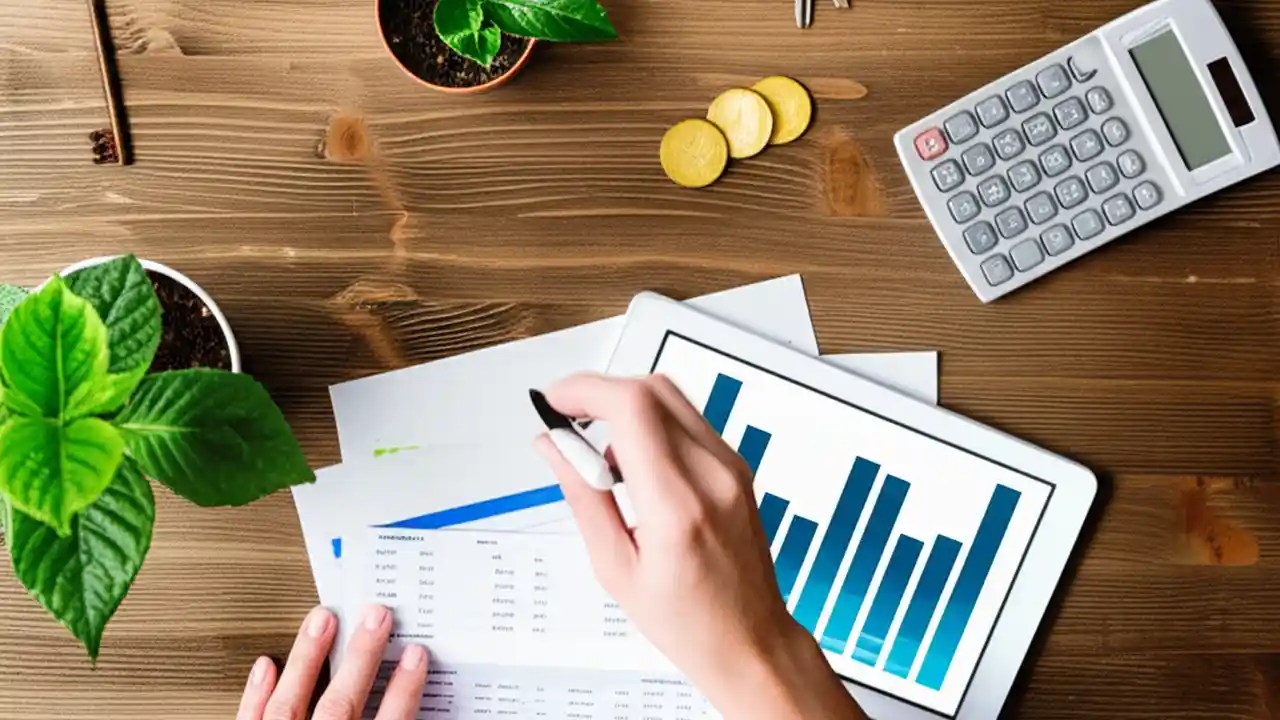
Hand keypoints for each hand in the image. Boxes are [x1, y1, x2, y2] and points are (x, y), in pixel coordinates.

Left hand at [236, 605, 427, 719]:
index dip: (404, 689)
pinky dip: (256, 693)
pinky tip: (265, 665)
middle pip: (341, 704)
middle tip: (375, 617)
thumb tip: (427, 712)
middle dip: (361, 657)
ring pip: (290, 704)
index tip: (415, 657)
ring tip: (320, 620)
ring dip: (307, 659)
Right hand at [536, 374, 863, 719]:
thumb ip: (583, 497)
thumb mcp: (616, 568)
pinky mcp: (736, 467)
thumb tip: (554, 448)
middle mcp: (712, 476)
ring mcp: (730, 468)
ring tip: (602, 457)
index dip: (584, 391)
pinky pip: (687, 421)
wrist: (750, 640)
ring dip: (625, 408)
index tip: (556, 403)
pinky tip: (634, 467)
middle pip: (651, 389)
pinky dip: (650, 425)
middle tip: (569, 423)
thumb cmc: (691, 622)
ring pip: (670, 397)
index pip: (631, 408)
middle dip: (599, 394)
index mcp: (678, 506)